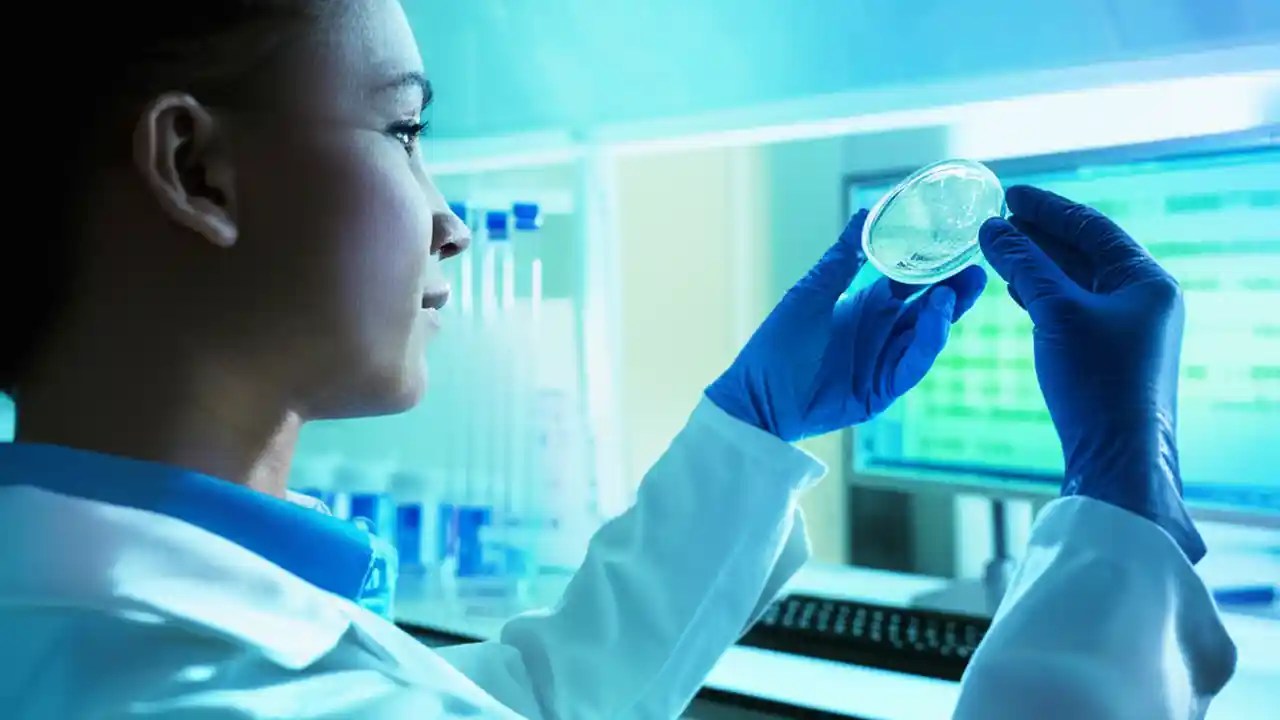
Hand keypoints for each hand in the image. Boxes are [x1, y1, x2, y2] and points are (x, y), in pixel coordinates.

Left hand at [706, 211, 986, 442]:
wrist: (756, 396)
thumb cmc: (777, 343)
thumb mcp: (812, 293)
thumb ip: (842, 258)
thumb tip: (866, 213)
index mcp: (867, 305)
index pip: (912, 281)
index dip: (934, 264)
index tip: (957, 241)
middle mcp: (881, 332)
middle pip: (929, 308)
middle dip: (954, 289)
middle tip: (977, 266)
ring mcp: (883, 362)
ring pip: (926, 336)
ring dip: (944, 314)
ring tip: (956, 289)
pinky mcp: (881, 391)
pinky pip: (910, 366)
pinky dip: (925, 344)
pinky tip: (934, 320)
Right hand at [979, 186, 1203, 561]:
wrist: (1117, 457)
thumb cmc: (1096, 382)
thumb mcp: (1055, 312)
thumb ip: (1024, 264)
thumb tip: (991, 228)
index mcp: (1147, 281)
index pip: (1093, 228)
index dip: (1048, 208)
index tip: (1009, 195)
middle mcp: (1144, 300)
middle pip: (1085, 252)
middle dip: (1040, 235)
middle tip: (997, 220)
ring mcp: (1129, 329)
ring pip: (1077, 282)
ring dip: (1038, 265)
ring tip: (998, 250)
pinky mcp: (1110, 356)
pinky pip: (1074, 310)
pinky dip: (1044, 295)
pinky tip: (1017, 291)